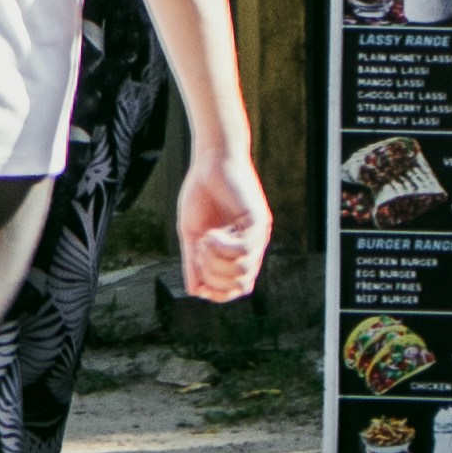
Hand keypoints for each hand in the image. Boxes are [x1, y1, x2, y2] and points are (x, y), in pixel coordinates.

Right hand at [176, 141, 271, 302]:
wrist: (210, 161)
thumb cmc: (202, 193)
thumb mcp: (192, 234)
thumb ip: (194, 262)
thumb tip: (195, 291)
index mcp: (238, 252)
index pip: (237, 288)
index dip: (217, 291)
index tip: (198, 273)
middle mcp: (252, 246)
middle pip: (240, 285)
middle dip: (213, 277)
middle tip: (199, 252)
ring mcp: (258, 235)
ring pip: (242, 271)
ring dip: (216, 262)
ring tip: (205, 241)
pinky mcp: (259, 221)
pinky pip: (243, 249)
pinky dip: (222, 247)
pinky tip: (212, 234)